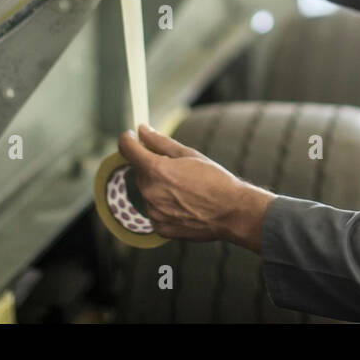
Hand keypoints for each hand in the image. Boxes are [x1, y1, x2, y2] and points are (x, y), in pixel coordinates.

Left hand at [117, 124, 274, 250]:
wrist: (232, 212)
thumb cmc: (215, 180)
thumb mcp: (189, 154)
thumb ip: (161, 142)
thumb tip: (143, 131)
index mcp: (157, 170)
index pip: (128, 150)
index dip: (127, 139)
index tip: (131, 136)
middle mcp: (150, 192)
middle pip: (141, 172)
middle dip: (153, 166)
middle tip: (177, 168)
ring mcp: (154, 213)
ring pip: (148, 192)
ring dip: (159, 187)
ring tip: (185, 189)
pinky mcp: (160, 228)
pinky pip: (155, 211)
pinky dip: (165, 206)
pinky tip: (184, 204)